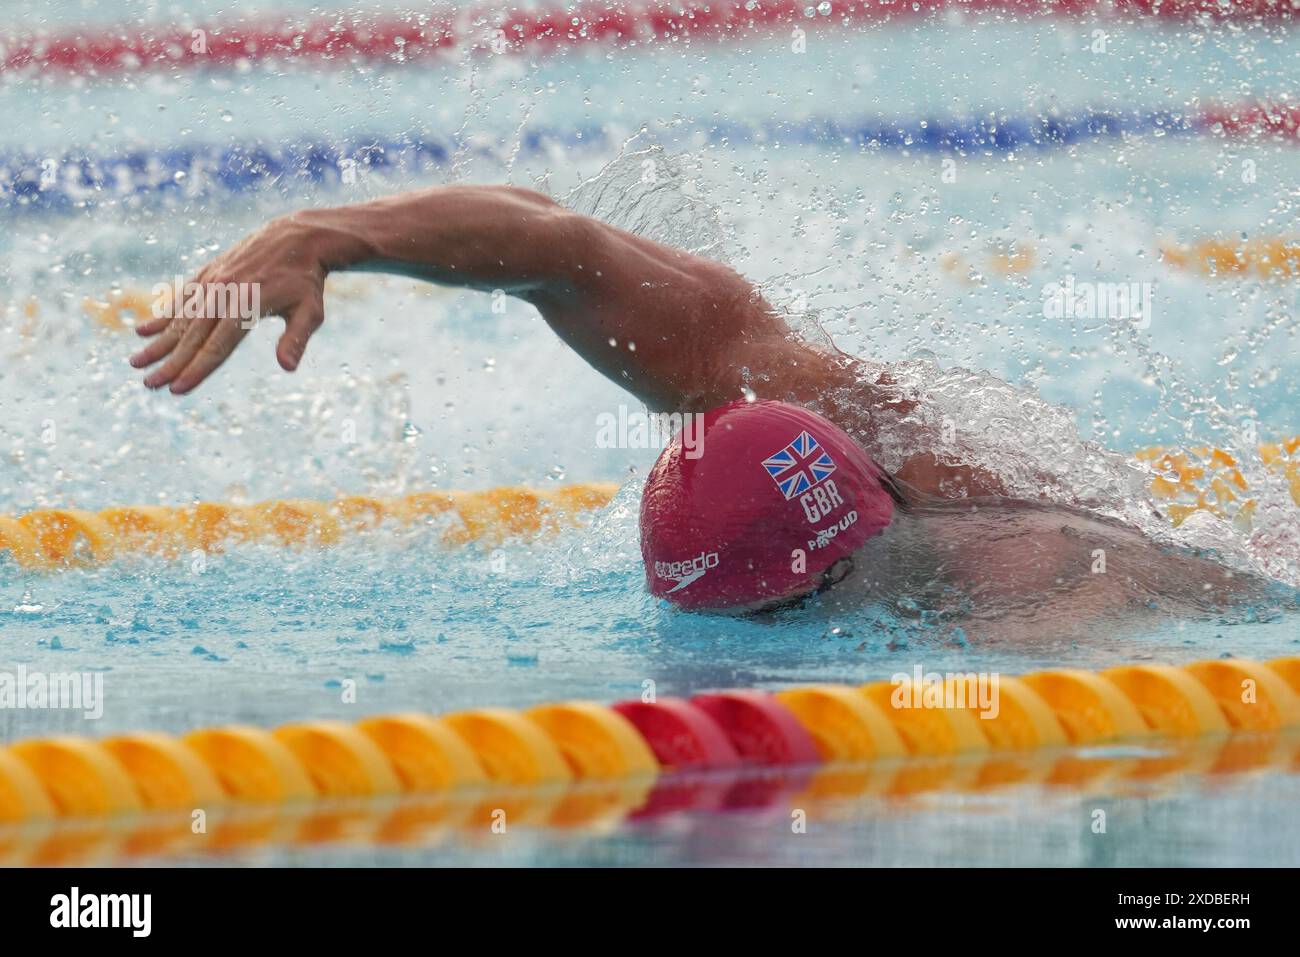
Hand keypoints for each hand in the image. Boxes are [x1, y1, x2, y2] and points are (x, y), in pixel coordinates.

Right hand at [130, 215, 328, 393]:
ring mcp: (213, 281)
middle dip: (169, 363)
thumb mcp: (311, 311)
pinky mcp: (208, 273)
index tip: (177, 390)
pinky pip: (181, 297)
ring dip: (158, 342)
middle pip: (192, 335)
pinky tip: (144, 331)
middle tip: (148, 385)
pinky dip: (163, 315)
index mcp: (247, 305)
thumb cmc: (306, 281)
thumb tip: (287, 368)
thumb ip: (296, 338)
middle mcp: (224, 292)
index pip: (218, 345)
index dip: (197, 369)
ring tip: (136, 363)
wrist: (296, 236)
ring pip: (181, 317)